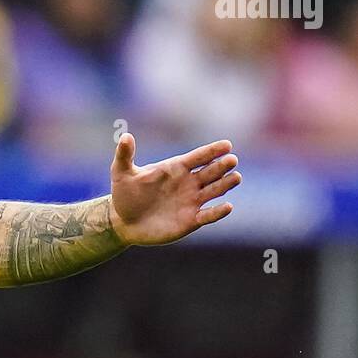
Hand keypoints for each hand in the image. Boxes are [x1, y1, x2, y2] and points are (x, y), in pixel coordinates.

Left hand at [108, 133, 239, 245]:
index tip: (227, 145)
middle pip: (210, 172)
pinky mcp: (191, 220)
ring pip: (214, 191)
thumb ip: (125, 155)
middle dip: (222, 166)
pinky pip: (208, 215)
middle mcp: (188, 183)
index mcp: (175, 168)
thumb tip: (125, 135)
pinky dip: (218, 212)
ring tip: (236, 177)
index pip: (198, 157)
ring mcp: (191, 201)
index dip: (212, 151)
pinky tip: (228, 206)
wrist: (123, 221)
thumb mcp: (121, 172)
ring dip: (225, 185)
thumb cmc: (124, 194)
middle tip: (232, 160)